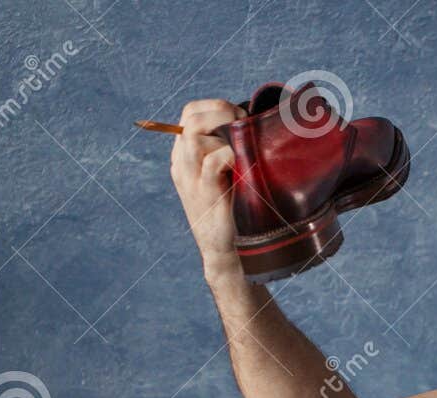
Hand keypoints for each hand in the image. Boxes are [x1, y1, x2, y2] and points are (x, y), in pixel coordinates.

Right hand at [169, 99, 242, 276]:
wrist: (226, 252)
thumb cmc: (233, 211)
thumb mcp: (226, 175)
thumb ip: (229, 150)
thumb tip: (254, 122)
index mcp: (184, 156)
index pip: (189, 113)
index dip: (213, 106)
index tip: (238, 116)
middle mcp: (182, 163)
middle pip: (190, 117)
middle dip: (219, 110)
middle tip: (242, 121)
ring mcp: (190, 178)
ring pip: (194, 134)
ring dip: (224, 129)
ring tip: (242, 142)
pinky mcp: (205, 193)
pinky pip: (212, 160)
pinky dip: (230, 153)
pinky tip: (242, 162)